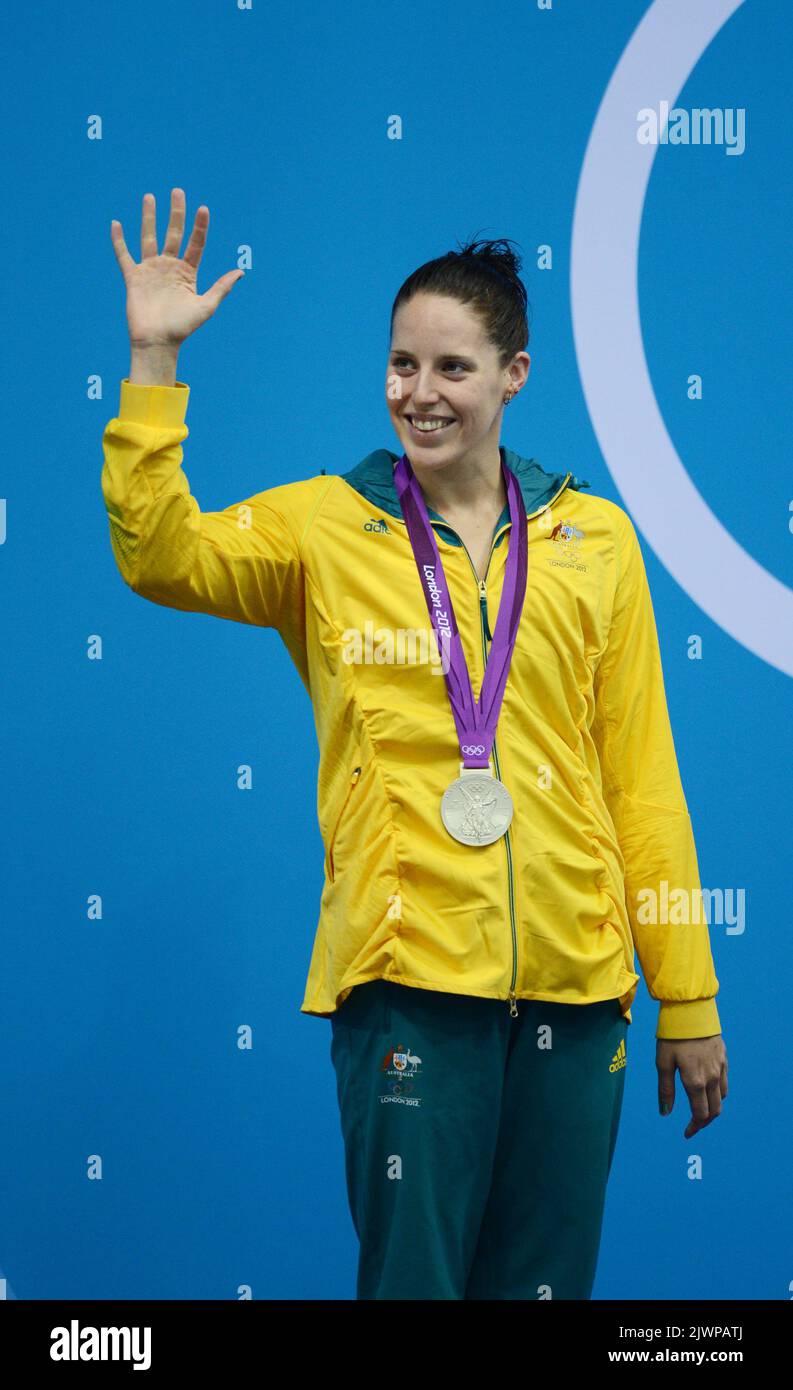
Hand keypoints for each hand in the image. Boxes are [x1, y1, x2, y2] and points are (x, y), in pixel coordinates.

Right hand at [110, 188, 243, 348]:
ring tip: (150, 196)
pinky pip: (124, 255)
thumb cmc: (182, 328)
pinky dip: (118, 240)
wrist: (158, 342)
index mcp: (187, 273)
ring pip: (149, 237)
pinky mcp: (133, 277)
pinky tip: (116, 223)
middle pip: (173, 234)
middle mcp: (169, 267)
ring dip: (149, 217)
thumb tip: (241, 272)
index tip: (203, 208)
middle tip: (178, 191)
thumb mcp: (206, 306)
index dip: (200, 227)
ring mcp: (151, 270)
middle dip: (176, 213)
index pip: (195, 243)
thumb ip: (221, 287)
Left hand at [656, 1035, 727, 1137]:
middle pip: (714, 1111)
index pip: (700, 1114)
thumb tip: (665, 1113)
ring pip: (722, 1098)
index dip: (694, 1127)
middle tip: (693, 1126)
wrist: (691, 1011)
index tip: (686, 1133)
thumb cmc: (673, 1036)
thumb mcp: (663, 1062)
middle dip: (704, 1122)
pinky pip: (724, 1083)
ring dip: (713, 1109)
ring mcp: (720, 1068)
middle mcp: (711, 1078)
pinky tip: (708, 1090)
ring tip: (700, 1110)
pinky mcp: (723, 1058)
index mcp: (695, 1081)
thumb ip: (665, 1089)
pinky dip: (718, 1093)